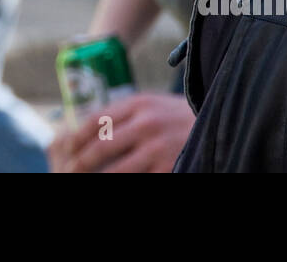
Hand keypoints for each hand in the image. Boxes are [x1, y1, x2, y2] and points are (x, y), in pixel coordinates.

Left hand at [48, 92, 194, 172]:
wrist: (219, 121)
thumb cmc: (177, 116)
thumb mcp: (151, 104)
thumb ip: (124, 114)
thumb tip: (87, 128)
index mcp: (138, 104)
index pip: (96, 120)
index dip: (77, 137)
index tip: (67, 149)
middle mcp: (145, 124)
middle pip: (100, 147)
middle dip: (80, 163)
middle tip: (70, 171)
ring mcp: (157, 148)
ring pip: (115, 171)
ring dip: (98, 178)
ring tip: (87, 180)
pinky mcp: (169, 167)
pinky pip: (137, 180)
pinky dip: (122, 182)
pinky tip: (116, 181)